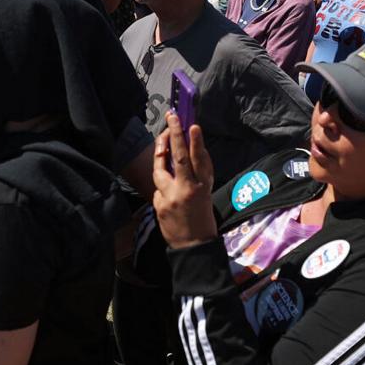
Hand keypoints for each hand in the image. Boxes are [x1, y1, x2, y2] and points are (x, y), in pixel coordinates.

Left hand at [150, 111, 217, 248]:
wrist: (193, 246)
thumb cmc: (203, 218)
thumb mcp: (207, 194)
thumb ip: (198, 175)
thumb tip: (192, 151)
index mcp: (203, 187)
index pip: (199, 160)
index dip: (196, 141)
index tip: (192, 126)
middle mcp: (187, 190)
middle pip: (179, 158)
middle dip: (174, 135)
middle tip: (172, 117)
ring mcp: (170, 198)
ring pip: (160, 169)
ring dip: (160, 155)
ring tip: (163, 141)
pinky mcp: (159, 205)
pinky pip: (157, 188)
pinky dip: (161, 186)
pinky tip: (167, 190)